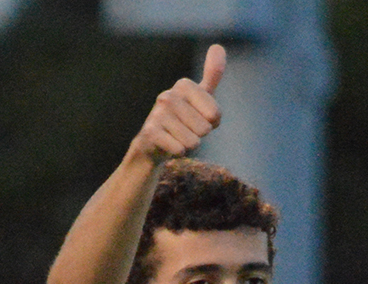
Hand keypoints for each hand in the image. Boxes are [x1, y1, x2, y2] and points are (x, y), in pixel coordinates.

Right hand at [131, 43, 224, 162]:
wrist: (153, 146)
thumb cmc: (182, 120)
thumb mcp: (200, 97)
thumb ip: (212, 74)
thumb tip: (218, 46)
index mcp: (183, 86)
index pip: (215, 114)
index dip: (211, 123)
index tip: (197, 119)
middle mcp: (168, 96)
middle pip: (204, 129)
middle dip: (198, 135)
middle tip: (185, 130)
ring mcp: (157, 114)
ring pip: (193, 141)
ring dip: (188, 145)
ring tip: (176, 138)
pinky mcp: (150, 133)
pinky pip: (180, 149)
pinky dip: (177, 153)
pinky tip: (167, 146)